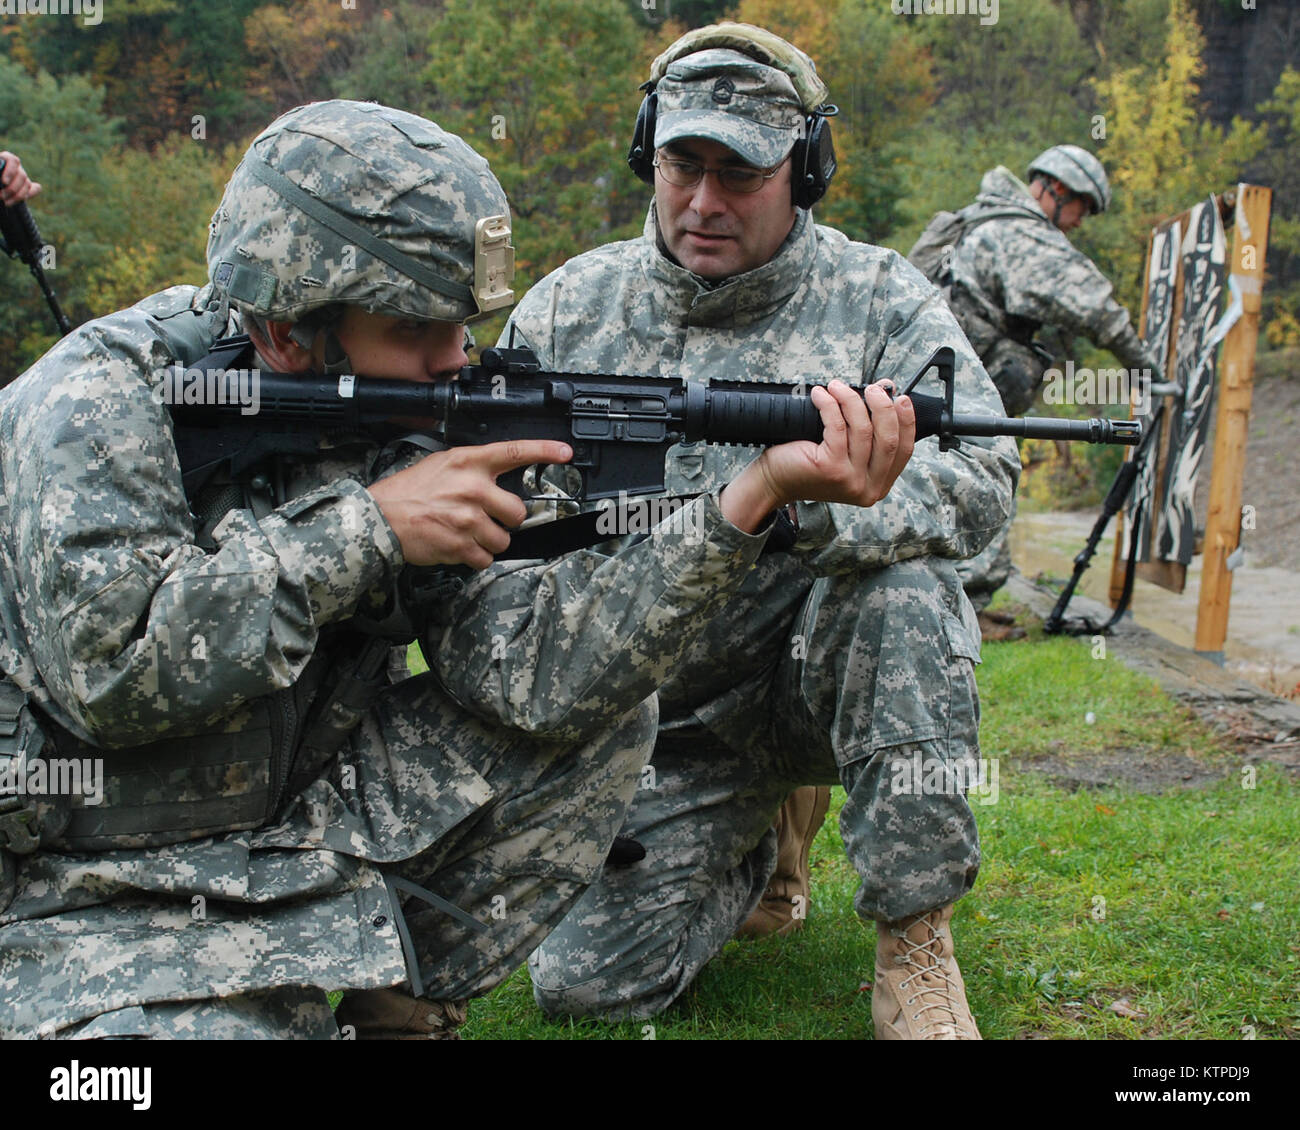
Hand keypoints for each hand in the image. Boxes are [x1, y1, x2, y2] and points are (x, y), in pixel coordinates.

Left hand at [0, 153, 41, 206]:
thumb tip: (4, 182)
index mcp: (5, 158)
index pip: (13, 160)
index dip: (10, 171)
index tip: (4, 182)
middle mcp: (15, 166)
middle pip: (22, 175)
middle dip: (12, 189)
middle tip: (1, 196)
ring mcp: (22, 176)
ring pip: (27, 184)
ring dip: (18, 196)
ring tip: (6, 203)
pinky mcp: (28, 186)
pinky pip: (35, 189)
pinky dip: (30, 194)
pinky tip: (17, 200)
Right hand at [368, 439, 571, 567]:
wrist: (380, 518)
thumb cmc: (408, 492)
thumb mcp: (441, 465)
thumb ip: (473, 469)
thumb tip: (498, 479)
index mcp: (468, 462)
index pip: (514, 451)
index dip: (544, 451)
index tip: (565, 452)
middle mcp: (473, 488)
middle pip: (517, 511)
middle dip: (505, 520)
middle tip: (485, 518)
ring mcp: (469, 518)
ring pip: (503, 539)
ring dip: (489, 541)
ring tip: (465, 532)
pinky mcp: (461, 544)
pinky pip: (485, 558)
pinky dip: (475, 557)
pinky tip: (458, 545)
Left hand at [720, 379, 915, 532]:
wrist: (775, 480)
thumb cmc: (809, 462)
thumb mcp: (847, 449)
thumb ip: (869, 428)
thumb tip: (887, 390)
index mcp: (879, 484)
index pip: (904, 450)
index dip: (906, 421)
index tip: (900, 397)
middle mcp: (868, 487)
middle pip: (889, 439)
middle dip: (883, 407)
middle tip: (871, 388)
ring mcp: (851, 480)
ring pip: (863, 429)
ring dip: (851, 400)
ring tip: (837, 387)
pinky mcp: (830, 468)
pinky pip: (837, 426)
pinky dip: (830, 405)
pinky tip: (821, 395)